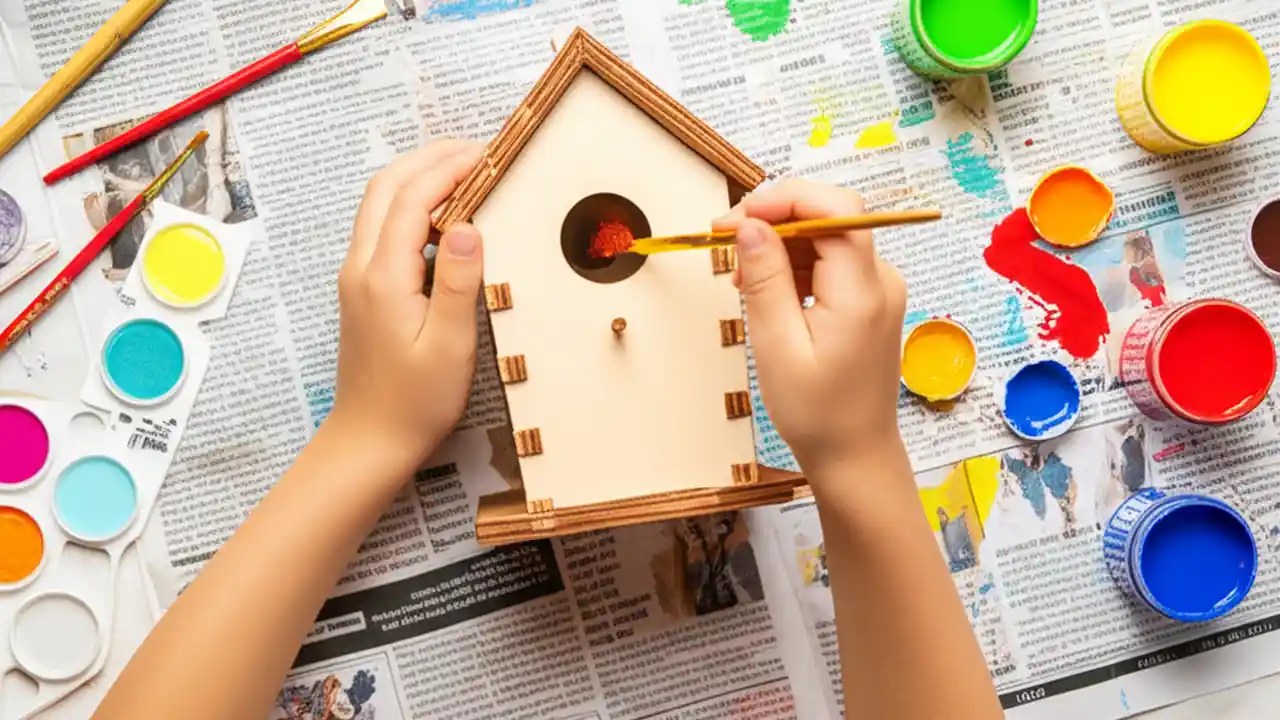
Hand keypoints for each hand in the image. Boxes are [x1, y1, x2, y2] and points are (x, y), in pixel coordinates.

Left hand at [330, 139, 485, 475]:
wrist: (369, 442)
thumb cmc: (415, 403)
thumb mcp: (450, 346)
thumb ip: (460, 282)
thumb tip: (471, 224)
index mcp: (383, 277)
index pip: (413, 198)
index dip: (451, 168)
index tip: (490, 155)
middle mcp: (361, 267)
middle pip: (386, 187)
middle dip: (430, 159)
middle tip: (479, 150)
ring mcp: (357, 277)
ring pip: (379, 203)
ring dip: (418, 177)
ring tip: (466, 171)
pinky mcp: (363, 289)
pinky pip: (382, 228)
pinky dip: (411, 204)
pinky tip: (445, 216)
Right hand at [715, 179, 906, 478]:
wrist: (854, 455)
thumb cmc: (817, 414)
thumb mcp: (777, 346)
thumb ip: (766, 279)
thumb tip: (750, 225)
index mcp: (863, 292)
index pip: (836, 209)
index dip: (785, 199)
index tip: (738, 217)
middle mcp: (880, 281)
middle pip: (830, 217)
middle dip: (775, 219)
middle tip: (724, 239)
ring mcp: (878, 289)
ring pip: (825, 238)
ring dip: (780, 245)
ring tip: (741, 278)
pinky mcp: (868, 300)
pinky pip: (829, 262)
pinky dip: (794, 266)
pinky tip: (766, 290)